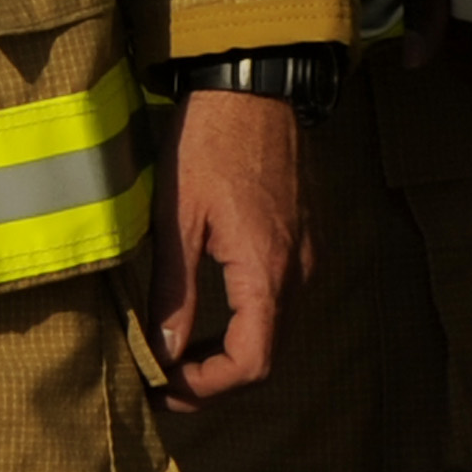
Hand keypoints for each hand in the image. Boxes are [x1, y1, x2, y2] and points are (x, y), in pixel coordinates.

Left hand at [144, 87, 313, 408]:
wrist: (256, 84)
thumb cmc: (210, 142)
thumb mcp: (178, 217)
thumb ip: (174, 291)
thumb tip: (166, 352)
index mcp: (267, 270)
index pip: (252, 364)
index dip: (207, 388)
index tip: (165, 385)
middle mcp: (298, 270)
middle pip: (268, 357)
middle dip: (216, 378)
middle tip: (165, 379)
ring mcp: (306, 254)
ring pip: (277, 332)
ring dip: (232, 352)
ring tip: (181, 350)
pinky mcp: (304, 238)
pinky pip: (282, 302)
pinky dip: (248, 324)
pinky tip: (211, 313)